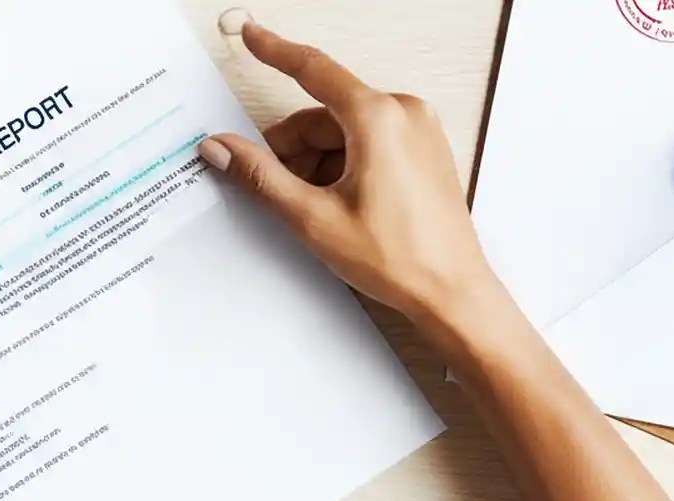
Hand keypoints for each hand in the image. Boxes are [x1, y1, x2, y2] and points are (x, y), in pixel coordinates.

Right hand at [198, 22, 500, 324]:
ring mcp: (419, 131)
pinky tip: (337, 203)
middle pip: (324, 113)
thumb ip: (261, 176)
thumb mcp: (314, 217)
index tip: (251, 36)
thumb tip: (221, 148)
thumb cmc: (399, 258)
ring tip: (314, 209)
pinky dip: (344, 165)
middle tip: (273, 188)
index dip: (274, 51)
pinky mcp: (425, 151)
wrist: (452, 291)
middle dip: (293, 148)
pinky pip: (371, 143)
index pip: (313, 69)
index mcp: (378, 117)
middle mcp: (405, 113)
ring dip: (317, 162)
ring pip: (345, 131)